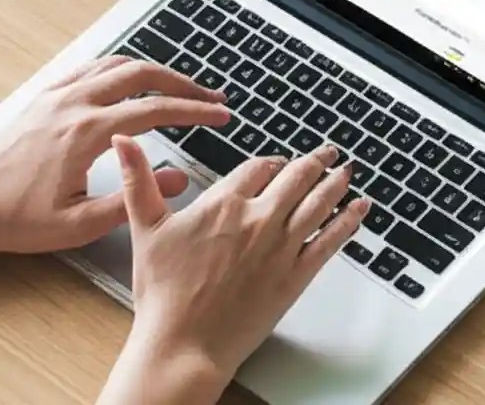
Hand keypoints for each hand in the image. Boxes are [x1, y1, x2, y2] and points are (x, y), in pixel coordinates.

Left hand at [0, 56, 229, 253]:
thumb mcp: (80, 223)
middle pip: (142, 74)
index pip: (156, 110)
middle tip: (210, 96)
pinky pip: (91, 68)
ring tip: (179, 87)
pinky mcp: (45, 97)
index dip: (195, 111)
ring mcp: (58, 96)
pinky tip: (132, 81)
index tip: (222, 114)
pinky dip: (121, 68)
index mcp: (87, 133)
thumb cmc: (17, 218)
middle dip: (183, 82)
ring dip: (154, 71)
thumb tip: (179, 178)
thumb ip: (134, 198)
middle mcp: (74, 104)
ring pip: (117, 64)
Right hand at [100, 137, 369, 401]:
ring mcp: (281, 246)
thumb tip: (123, 141)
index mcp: (224, 203)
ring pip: (319, 202)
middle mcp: (258, 218)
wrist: (184, 343)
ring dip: (337, 181)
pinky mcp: (296, 275)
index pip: (257, 167)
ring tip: (348, 169)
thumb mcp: (144, 229)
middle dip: (314, 161)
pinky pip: (331, 240)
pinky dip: (349, 220)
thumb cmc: (163, 294)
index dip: (271, 162)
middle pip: (296, 177)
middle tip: (328, 153)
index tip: (277, 162)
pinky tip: (360, 208)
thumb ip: (137, 180)